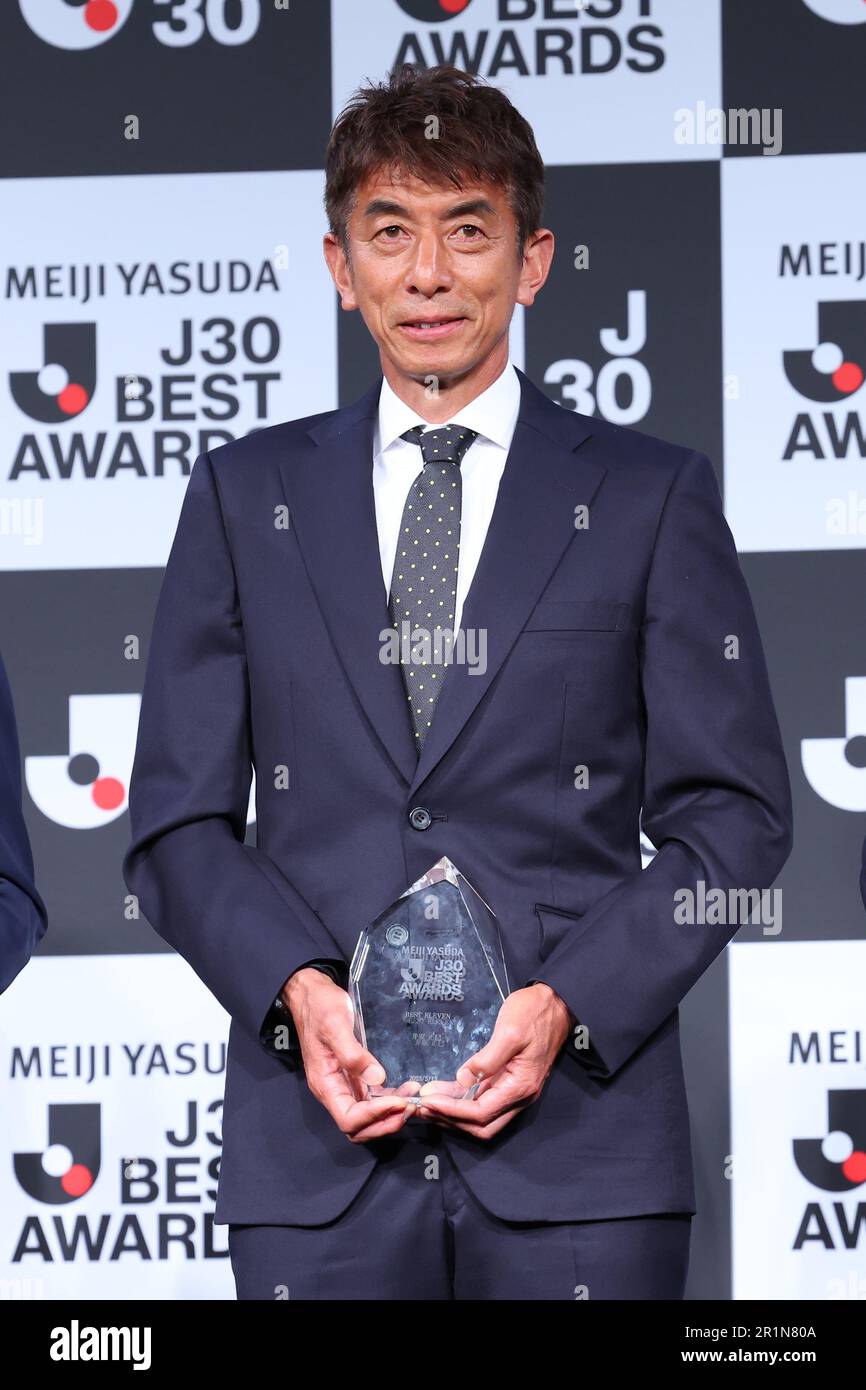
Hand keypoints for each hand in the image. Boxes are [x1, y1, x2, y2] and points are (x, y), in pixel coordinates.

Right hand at [282, 967, 413, 1142]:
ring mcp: (344, 1085)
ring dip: (390, 1115)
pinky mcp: (354, 1077)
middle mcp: (334, 1090)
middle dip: (385, 1122)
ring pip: (367, 1117)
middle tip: (410, 1107)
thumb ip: (353, 1054)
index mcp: (325, 1084)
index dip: (375, 1116)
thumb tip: (377, 1078)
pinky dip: (390, 1101)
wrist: (311, 994)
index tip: (399, 1101)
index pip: (349, 1119)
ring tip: (413, 1101)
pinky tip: (406, 1090)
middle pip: (359, 1127)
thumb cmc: (319, 1007)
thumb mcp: (335, 1025)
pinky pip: (372, 1099)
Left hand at [415, 982, 573, 1139]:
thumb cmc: (534, 1013)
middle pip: (481, 1125)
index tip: (427, 1100)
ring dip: (454, 1114)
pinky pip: (484, 1101)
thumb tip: (463, 1080)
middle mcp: (520, 1096)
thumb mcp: (509, 1032)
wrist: (556, 1003)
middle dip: (449, 1120)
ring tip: (426, 1104)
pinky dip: (462, 1102)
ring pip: (481, 1118)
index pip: (481, 1113)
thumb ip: (487, 1059)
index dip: (451, 1111)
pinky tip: (444, 1093)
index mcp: (521, 1086)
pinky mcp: (509, 1082)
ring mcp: (515, 1091)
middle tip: (421, 1108)